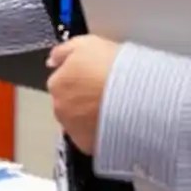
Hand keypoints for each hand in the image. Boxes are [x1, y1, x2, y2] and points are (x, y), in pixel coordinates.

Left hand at [45, 35, 120, 154]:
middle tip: (107, 94)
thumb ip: (63, 51)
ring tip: (116, 110)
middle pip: (68, 104)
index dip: (80, 80)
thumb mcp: (86, 44)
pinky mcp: (90, 146)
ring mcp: (74, 130)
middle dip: (83, 101)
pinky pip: (93, 139)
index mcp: (57, 83)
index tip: (95, 79)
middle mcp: (60, 108)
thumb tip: (52, 60)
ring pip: (79, 122)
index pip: (61, 82)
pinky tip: (117, 125)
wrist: (138, 97)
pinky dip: (101, 134)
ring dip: (90, 118)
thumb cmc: (114, 68)